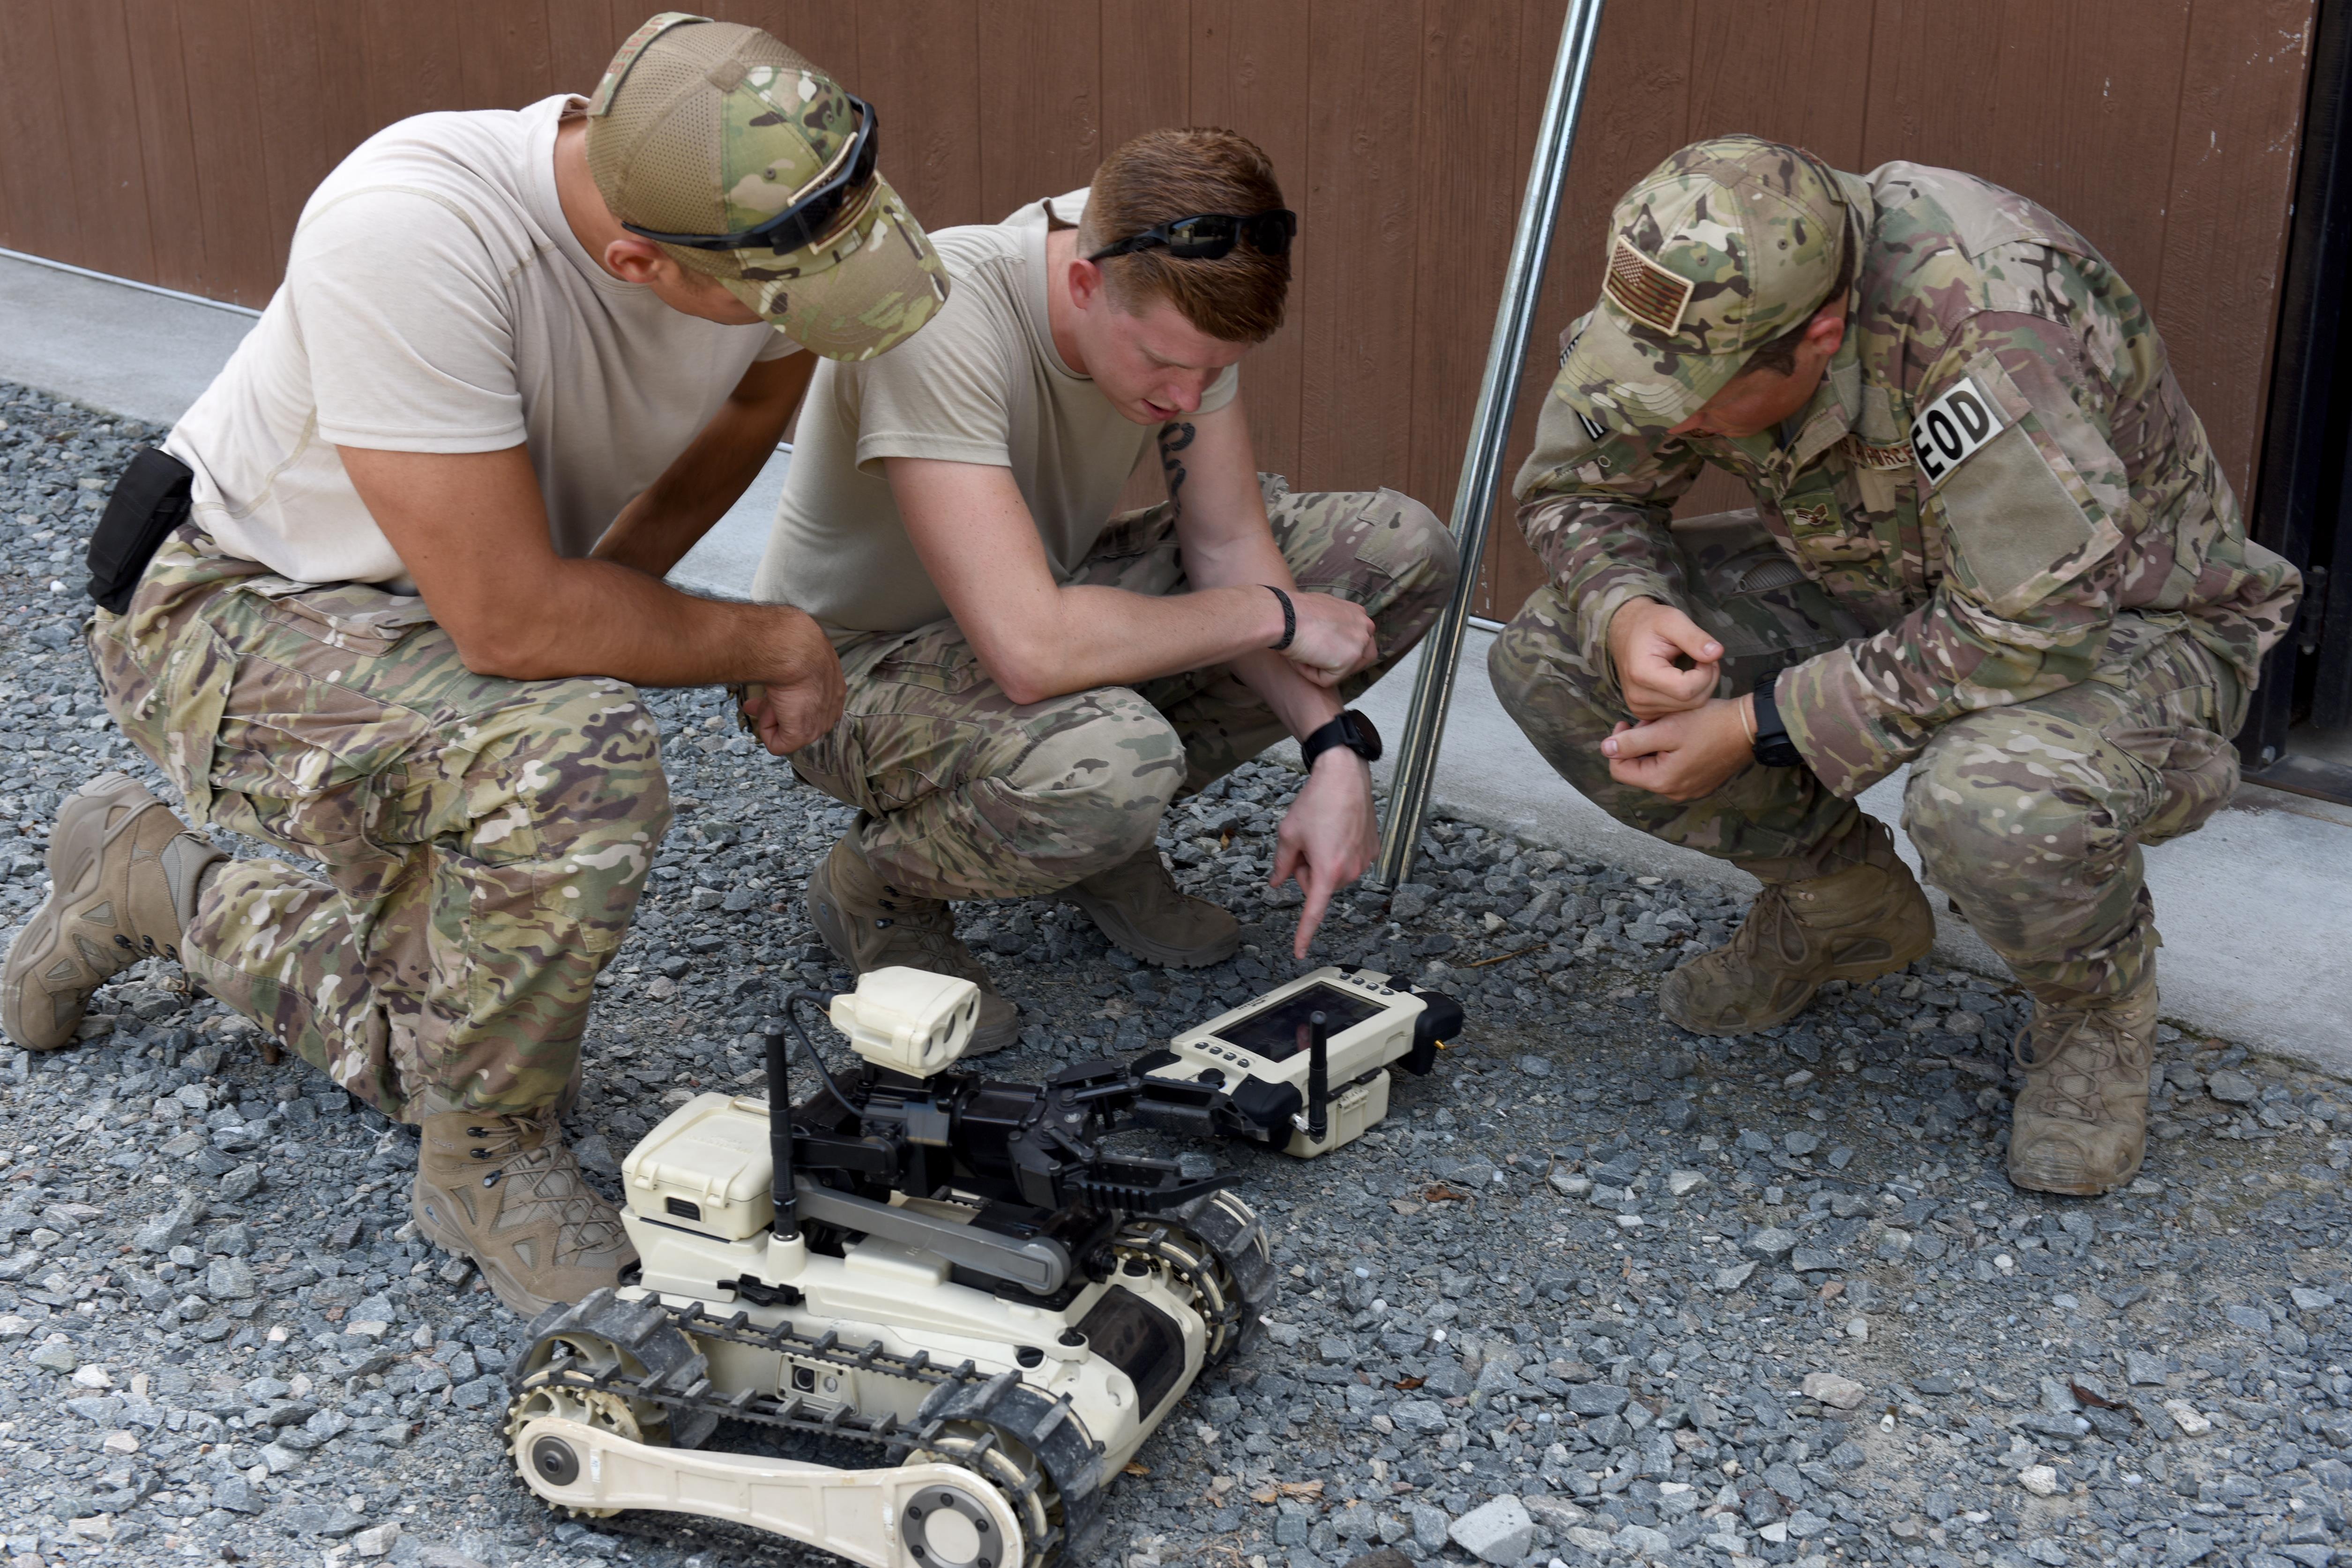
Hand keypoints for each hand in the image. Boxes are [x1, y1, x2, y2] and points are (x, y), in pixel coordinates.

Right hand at [739, 610, 846, 754]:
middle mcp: (831, 709)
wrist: (795, 648)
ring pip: (789, 731)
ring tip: (759, 703)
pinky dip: (765, 731)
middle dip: (774, 712)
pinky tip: (765, 713)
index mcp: (834, 689)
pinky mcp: (803, 734)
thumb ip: (791, 681)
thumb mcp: (796, 662)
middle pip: (797, 718)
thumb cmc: (795, 645)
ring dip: (770, 717)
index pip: (809, 704)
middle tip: (755, 705)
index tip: (771, 695)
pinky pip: (778, 745)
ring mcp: (819, 724)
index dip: (786, 702)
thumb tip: (776, 690)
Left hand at [1269, 750, 1377, 958]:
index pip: (1313, 911)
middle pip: (1318, 885)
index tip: (1299, 953)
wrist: (1344, 777)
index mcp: (1327, 871)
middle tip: (1305, 843)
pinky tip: (1337, 829)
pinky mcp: (1373, 851)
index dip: (1304, 934)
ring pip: (1333, 874)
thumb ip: (1281, 865)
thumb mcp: (1288, 835)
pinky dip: (1339, 851)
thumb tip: (1277, 884)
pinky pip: (1348, 862)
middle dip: (1307, 869)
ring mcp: (1364, 862)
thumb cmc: (1316, 802)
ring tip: (1323, 831)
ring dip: (1323, 860)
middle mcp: (1349, 872)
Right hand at [1277, 591, 1378, 687]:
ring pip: (1344, 670)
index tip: (1320, 648)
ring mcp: (1359, 645)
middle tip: (1315, 659)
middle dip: (1338, 663)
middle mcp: (1364, 627)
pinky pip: (1327, 680)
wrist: (1285, 616)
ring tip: (1304, 656)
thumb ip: (1333, 623)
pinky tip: (1300, 660)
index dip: (1338, 649)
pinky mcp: (1347, 662)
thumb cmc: (1294, 611)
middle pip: (1359, 658)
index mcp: (1358, 613)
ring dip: (1323, 669)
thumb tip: (1329, 636)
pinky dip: (1311, 674)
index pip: (1359, 640)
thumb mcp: (1321, 609)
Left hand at [1601, 696, 1754, 800]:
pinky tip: (1681, 736)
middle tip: (1653, 721)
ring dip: (1653, 746)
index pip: (1619, 769)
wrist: (1749, 727)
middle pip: (1637, 769)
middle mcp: (1673, 792)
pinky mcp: (1699, 783)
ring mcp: (1688, 790)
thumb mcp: (1666, 728)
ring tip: (1668, 727)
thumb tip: (1605, 749)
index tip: (1628, 723)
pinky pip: (1673, 770)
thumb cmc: (1708, 724)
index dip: (1617, 745)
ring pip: (1654, 768)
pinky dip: (1670, 753)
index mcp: (1661, 781)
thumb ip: (1632, 742)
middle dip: (1638, 744)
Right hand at [1607, 598, 1723, 719]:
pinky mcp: (1645, 713)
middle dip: (1707, 679)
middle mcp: (1638, 697)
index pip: (1688, 689)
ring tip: (1692, 666)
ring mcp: (1640, 708)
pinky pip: (1680, 711)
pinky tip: (1683, 679)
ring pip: (1689, 708)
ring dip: (1700, 687)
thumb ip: (1694, 637)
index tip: (1705, 654)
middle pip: (1692, 701)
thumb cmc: (1649, 624)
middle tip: (1703, 658)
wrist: (1625, 633)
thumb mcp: (1673, 620)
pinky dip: (1690, 696)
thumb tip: (1717, 653)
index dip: (1706, 672)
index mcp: (1642, 674)